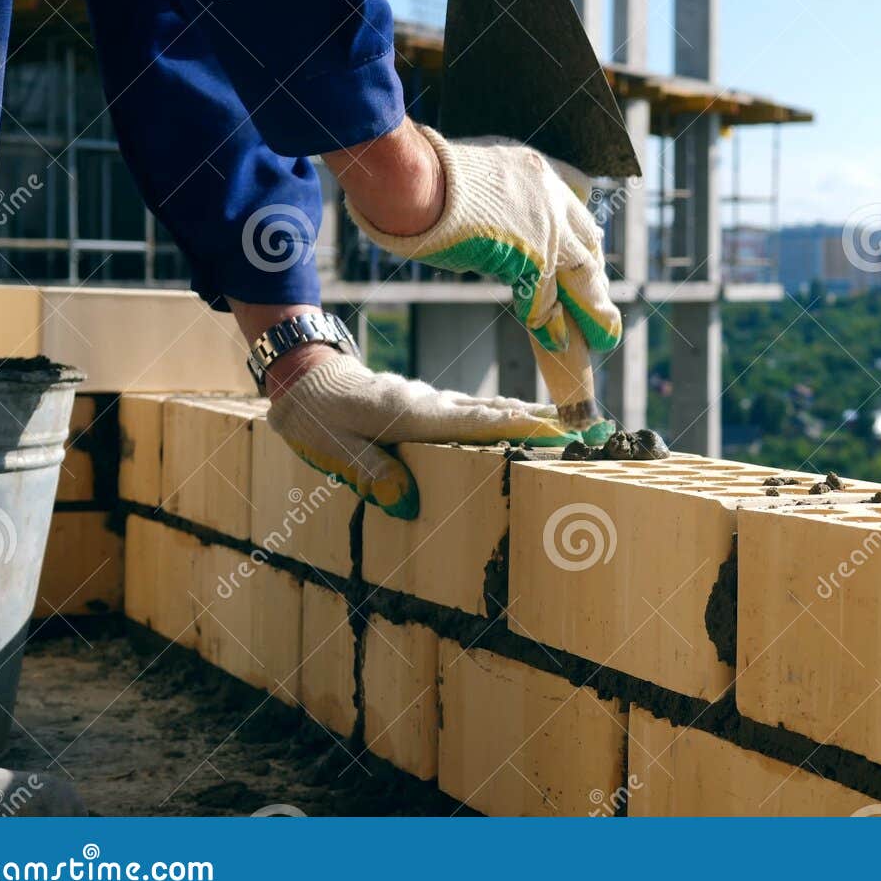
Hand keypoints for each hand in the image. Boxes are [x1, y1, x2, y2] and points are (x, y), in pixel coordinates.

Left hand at [266, 352, 611, 518]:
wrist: (299, 376)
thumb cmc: (313, 415)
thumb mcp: (331, 449)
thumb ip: (370, 473)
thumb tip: (407, 504)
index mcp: (411, 415)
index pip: (475, 423)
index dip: (518, 428)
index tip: (558, 431)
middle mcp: (428, 403)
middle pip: (492, 411)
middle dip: (537, 419)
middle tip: (580, 429)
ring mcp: (428, 400)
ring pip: (484, 408)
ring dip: (523, 415)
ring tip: (562, 425)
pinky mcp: (423, 403)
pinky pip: (470, 410)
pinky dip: (499, 415)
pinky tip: (513, 422)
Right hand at [345, 125, 621, 354]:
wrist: (418, 182)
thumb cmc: (426, 182)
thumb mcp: (473, 187)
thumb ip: (495, 214)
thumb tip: (490, 251)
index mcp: (535, 171)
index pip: (576, 204)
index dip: (582, 240)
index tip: (589, 259)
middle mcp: (549, 196)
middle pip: (587, 244)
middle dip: (595, 280)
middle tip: (603, 309)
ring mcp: (546, 226)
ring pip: (579, 275)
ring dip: (591, 310)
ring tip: (603, 336)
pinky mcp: (533, 256)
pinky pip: (546, 297)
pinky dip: (550, 324)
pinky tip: (557, 342)